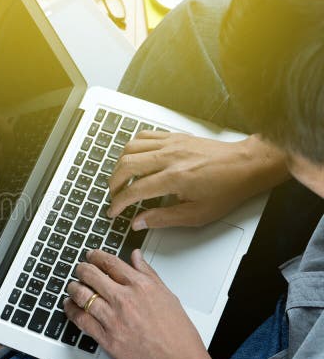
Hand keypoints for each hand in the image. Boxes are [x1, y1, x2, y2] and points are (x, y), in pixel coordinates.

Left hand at [64, 249, 226, 358]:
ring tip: (73, 288)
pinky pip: (80, 319)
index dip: (96, 256)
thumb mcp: (168, 297)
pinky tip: (70, 307)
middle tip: (80, 271)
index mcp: (142, 286)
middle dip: (81, 270)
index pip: (110, 262)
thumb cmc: (179, 337)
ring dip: (73, 288)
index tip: (91, 256)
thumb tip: (136, 257)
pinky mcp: (106, 338)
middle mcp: (125, 299)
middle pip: (91, 274)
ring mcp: (113, 318)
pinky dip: (71, 310)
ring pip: (81, 294)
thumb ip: (149, 274)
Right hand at [107, 132, 287, 228]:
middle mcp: (170, 158)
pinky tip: (134, 158)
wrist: (246, 165)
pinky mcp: (174, 136)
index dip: (119, 203)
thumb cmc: (227, 189)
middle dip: (114, 183)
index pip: (135, 191)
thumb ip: (164, 219)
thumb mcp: (197, 214)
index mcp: (175, 179)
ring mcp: (171, 144)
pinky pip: (144, 136)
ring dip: (120, 164)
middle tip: (115, 195)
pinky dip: (133, 147)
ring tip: (122, 178)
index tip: (114, 211)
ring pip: (130, 148)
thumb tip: (139, 222)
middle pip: (126, 166)